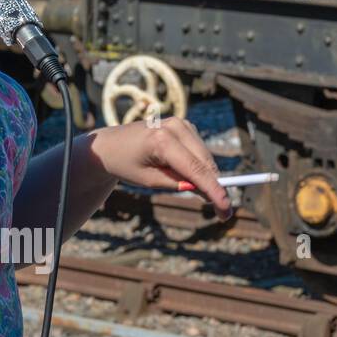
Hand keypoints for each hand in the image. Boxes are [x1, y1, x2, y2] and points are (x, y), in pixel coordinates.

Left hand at [89, 118, 232, 219]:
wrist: (109, 144)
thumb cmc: (125, 163)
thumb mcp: (149, 180)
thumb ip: (178, 184)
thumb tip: (208, 191)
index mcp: (162, 140)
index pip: (196, 169)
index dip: (214, 191)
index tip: (227, 209)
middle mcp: (175, 127)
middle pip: (206, 163)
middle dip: (214, 187)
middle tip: (220, 212)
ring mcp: (181, 123)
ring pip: (206, 158)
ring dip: (206, 177)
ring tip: (192, 191)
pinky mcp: (185, 125)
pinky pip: (200, 152)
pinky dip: (199, 166)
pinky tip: (183, 173)